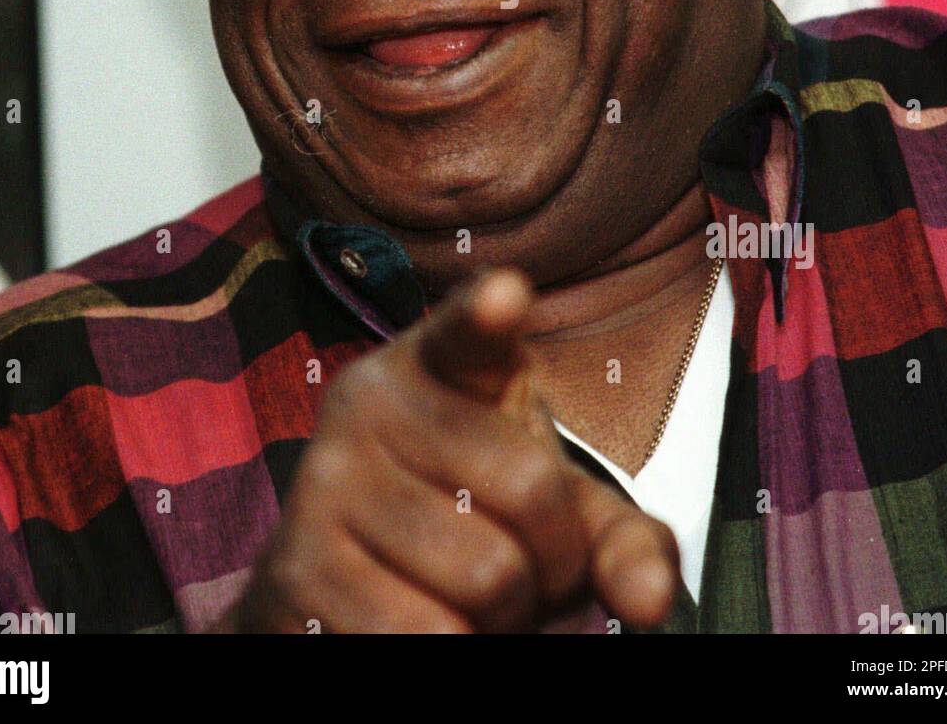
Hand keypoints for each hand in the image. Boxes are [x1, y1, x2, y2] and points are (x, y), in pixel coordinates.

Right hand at [216, 267, 679, 632]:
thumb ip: (617, 540)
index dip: (486, 314)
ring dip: (503, 619)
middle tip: (518, 568)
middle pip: (529, 488)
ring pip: (486, 576)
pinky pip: (425, 636)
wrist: (339, 581)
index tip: (507, 295)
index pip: (466, 330)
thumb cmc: (470, 525)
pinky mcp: (297, 568)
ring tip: (466, 599)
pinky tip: (422, 625)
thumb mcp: (554, 515)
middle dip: (552, 560)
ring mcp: (324, 480)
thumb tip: (649, 597)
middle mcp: (371, 399)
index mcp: (441, 362)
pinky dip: (455, 650)